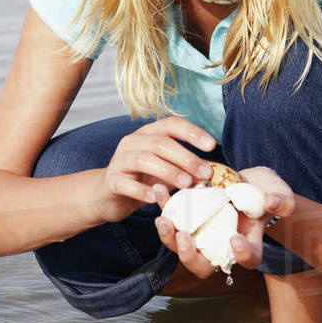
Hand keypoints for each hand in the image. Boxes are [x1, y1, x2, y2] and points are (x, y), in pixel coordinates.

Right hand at [93, 117, 215, 223]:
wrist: (108, 195)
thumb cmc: (142, 180)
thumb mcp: (166, 170)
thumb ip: (184, 168)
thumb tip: (210, 172)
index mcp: (148, 134)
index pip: (171, 124)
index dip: (192, 132)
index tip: (212, 145)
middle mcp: (133, 142)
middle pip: (160, 143)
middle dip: (186, 157)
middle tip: (205, 173)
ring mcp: (120, 161)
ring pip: (143, 159)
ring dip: (168, 171)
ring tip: (186, 184)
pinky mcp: (111, 181)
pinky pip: (125, 183)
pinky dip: (141, 190)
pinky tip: (155, 198)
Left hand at [152, 166, 294, 276]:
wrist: (247, 181)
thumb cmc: (266, 192)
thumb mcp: (280, 194)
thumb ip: (283, 201)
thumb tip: (271, 202)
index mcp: (248, 247)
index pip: (247, 260)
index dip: (242, 255)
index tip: (235, 238)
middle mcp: (220, 248)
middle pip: (202, 266)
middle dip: (189, 256)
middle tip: (183, 237)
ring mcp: (201, 236)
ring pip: (179, 247)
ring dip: (168, 236)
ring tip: (163, 220)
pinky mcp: (187, 219)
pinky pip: (171, 219)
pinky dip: (163, 207)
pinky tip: (158, 191)